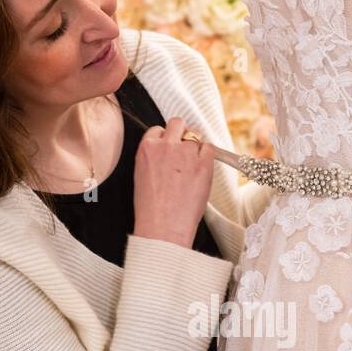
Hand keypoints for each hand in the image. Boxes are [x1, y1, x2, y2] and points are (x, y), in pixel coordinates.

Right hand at [132, 118, 214, 247]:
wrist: (163, 227)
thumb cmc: (151, 209)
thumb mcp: (142, 176)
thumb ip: (154, 158)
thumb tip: (168, 151)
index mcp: (146, 148)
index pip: (159, 129)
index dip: (166, 139)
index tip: (170, 151)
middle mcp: (165, 145)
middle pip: (178, 123)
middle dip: (182, 134)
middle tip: (185, 153)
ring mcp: (185, 153)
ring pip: (196, 134)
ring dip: (196, 146)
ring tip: (194, 166)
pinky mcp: (203, 164)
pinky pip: (210, 148)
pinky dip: (208, 155)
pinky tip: (202, 170)